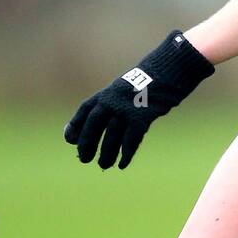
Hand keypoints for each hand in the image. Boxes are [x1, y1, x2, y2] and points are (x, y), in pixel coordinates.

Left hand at [64, 30, 214, 169]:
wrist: (168, 72)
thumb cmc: (148, 83)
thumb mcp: (124, 90)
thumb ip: (111, 103)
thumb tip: (103, 120)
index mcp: (106, 93)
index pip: (84, 111)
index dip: (76, 125)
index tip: (69, 140)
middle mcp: (112, 101)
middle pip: (94, 125)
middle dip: (87, 143)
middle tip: (84, 159)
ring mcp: (126, 109)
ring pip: (111, 137)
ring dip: (106, 153)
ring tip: (103, 166)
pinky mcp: (141, 118)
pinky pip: (130, 141)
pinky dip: (125, 154)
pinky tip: (122, 165)